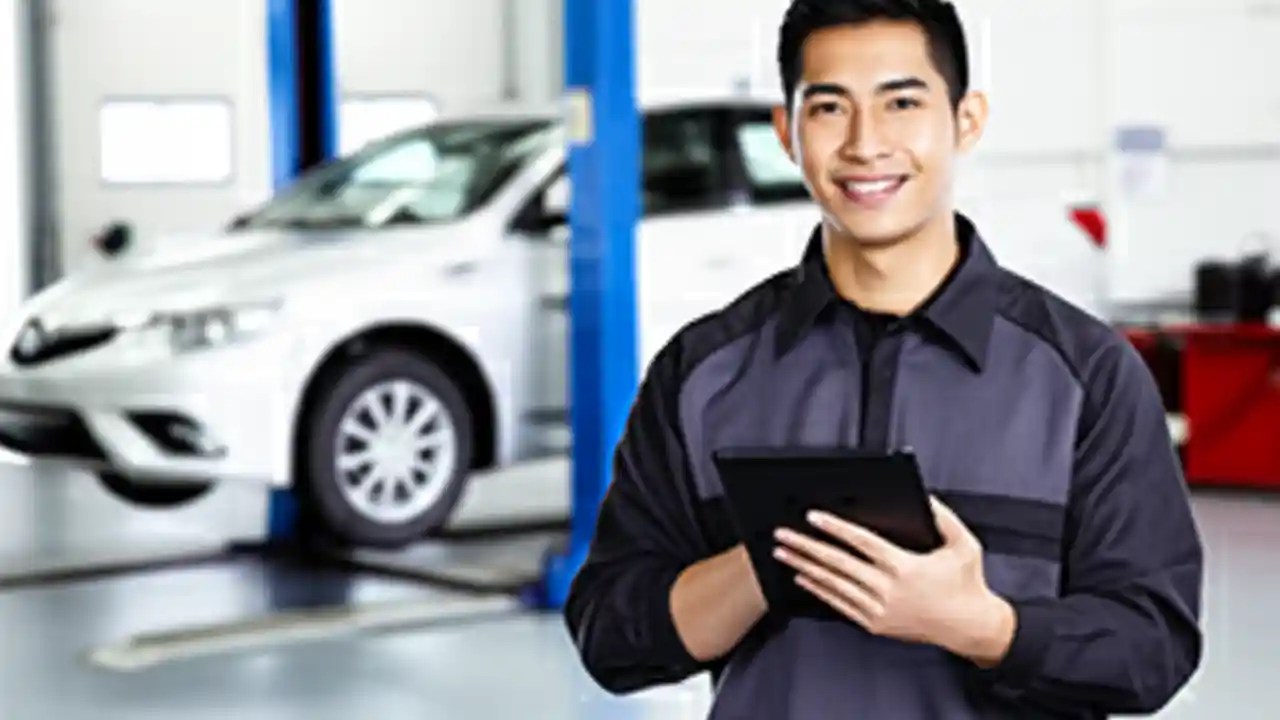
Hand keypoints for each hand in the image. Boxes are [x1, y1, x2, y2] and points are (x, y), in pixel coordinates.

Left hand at [773, 496, 1015, 665]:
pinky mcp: (875, 624)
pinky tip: (803, 577)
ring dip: (805, 567)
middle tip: (782, 534)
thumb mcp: (964, 545)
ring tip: (783, 554)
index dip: (835, 528)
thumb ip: (943, 517)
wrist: (970, 628)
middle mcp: (888, 589)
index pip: (861, 542)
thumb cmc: (967, 584)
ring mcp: (879, 609)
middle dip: (806, 547)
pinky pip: (839, 605)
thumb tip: (924, 495)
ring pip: (833, 585)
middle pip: (837, 563)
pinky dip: (819, 590)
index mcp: (905, 567)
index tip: (812, 516)